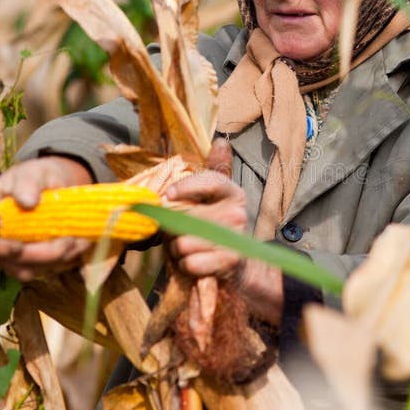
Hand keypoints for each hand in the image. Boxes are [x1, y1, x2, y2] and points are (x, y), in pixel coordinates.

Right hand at [0, 155, 93, 281]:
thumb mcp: (34, 172)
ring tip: (79, 242)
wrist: (54, 186)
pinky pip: (42, 271)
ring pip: (25, 270)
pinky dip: (63, 262)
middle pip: (4, 259)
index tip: (19, 247)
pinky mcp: (27, 262)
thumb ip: (28, 183)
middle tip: (68, 241)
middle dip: (38, 254)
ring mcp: (8, 252)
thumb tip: (27, 201)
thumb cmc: (38, 176)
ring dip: (54, 261)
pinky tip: (80, 246)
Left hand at [166, 139, 282, 326]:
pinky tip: (195, 262)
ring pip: (183, 242)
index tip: (167, 195)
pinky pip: (190, 262)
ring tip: (187, 249)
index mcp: (233, 193)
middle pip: (186, 216)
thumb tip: (220, 142)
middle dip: (172, 228)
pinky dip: (186, 266)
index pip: (210, 181)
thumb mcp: (219, 198)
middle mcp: (237, 213)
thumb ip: (216, 170)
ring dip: (177, 250)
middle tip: (177, 232)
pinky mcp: (229, 263)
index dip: (185, 187)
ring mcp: (234, 239)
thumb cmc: (220, 229)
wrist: (242, 267)